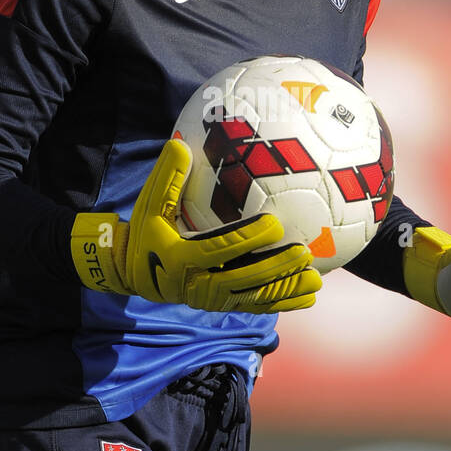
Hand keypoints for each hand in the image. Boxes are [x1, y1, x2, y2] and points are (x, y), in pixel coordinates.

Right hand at [71, 137, 321, 312]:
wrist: (135, 272)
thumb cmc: (147, 231)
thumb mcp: (149, 205)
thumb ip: (166, 178)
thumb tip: (179, 144)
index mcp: (181, 258)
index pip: (220, 248)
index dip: (248, 238)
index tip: (275, 223)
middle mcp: (198, 285)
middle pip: (243, 279)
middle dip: (275, 268)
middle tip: (303, 252)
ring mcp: (212, 299)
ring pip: (254, 297)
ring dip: (285, 289)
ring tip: (315, 279)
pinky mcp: (222, 305)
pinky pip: (255, 306)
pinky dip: (282, 303)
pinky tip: (309, 296)